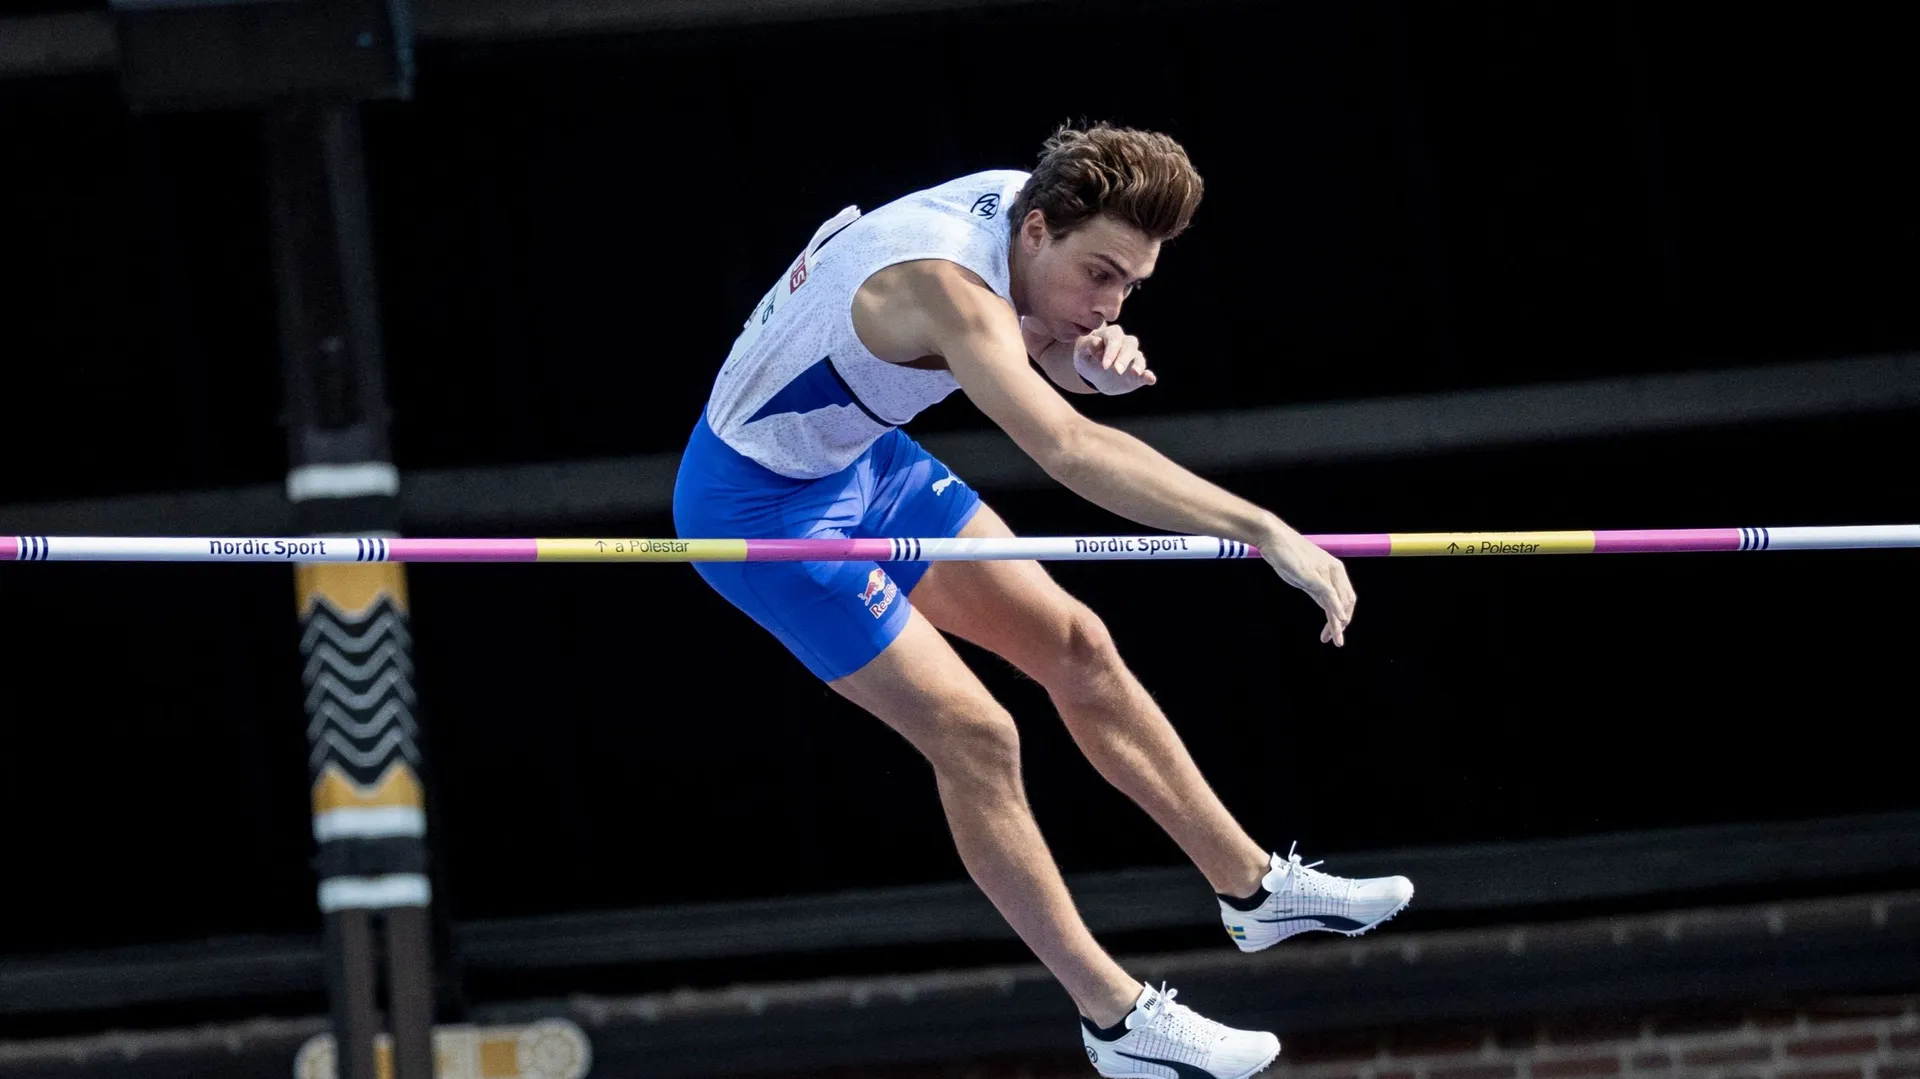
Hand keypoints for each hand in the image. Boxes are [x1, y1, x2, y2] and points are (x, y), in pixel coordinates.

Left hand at [1072, 324, 1155, 394]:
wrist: (1092, 373)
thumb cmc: (1086, 356)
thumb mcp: (1082, 351)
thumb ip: (1087, 345)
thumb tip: (1096, 342)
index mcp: (1111, 334)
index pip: (1114, 338)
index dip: (1111, 351)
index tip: (1104, 365)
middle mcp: (1125, 343)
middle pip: (1129, 345)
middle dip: (1124, 358)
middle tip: (1117, 370)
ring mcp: (1132, 358)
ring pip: (1139, 357)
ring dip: (1138, 365)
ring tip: (1136, 373)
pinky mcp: (1137, 373)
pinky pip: (1145, 373)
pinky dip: (1148, 376)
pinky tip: (1151, 379)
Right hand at [1259, 524, 1356, 645]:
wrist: (1274, 538)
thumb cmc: (1287, 555)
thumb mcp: (1305, 576)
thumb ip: (1317, 590)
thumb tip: (1326, 605)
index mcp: (1335, 570)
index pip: (1347, 597)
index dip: (1343, 616)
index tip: (1332, 631)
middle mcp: (1334, 571)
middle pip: (1347, 602)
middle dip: (1342, 624)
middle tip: (1335, 640)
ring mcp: (1325, 572)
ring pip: (1339, 602)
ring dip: (1339, 624)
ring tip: (1337, 640)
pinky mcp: (1314, 574)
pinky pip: (1330, 594)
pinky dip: (1335, 609)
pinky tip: (1338, 622)